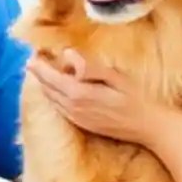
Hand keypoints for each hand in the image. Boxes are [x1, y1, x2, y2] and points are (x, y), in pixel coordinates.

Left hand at [25, 49, 181, 146]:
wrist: (149, 127)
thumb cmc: (137, 98)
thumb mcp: (115, 76)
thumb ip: (89, 67)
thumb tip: (67, 55)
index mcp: (80, 94)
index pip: (51, 78)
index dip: (40, 66)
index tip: (32, 54)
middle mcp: (74, 109)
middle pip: (48, 90)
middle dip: (39, 75)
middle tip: (33, 60)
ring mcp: (78, 119)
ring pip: (52, 100)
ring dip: (45, 86)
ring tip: (41, 73)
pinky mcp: (83, 125)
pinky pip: (61, 109)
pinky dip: (54, 97)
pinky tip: (57, 89)